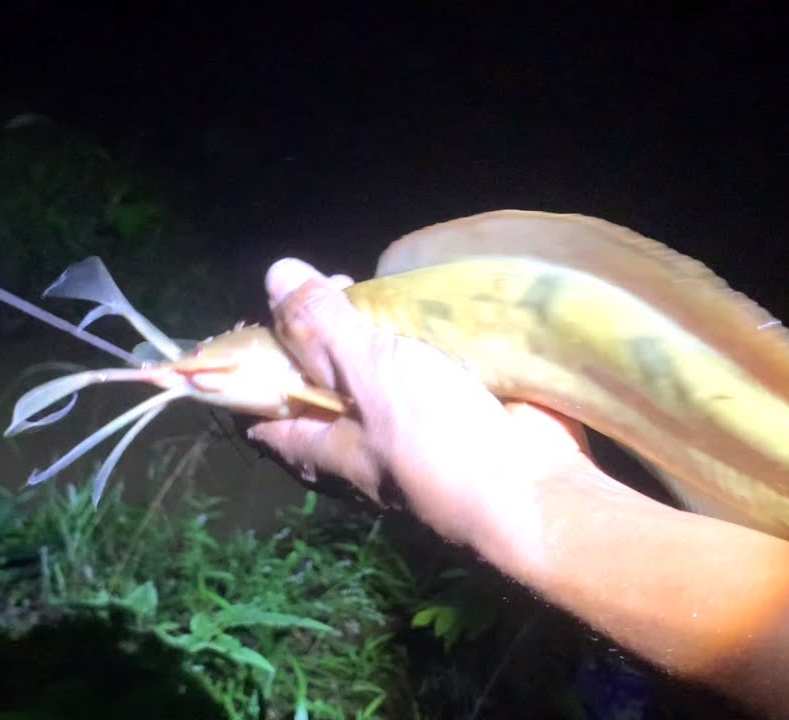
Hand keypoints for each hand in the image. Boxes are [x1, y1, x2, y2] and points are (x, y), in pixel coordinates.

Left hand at [246, 257, 652, 548]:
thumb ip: (323, 326)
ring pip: (382, 373)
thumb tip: (276, 274)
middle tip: (336, 281)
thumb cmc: (436, 440)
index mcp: (324, 445)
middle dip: (326, 333)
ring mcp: (414, 429)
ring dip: (381, 332)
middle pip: (325, 383)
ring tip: (381, 282)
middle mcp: (362, 442)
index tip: (259, 317)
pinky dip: (427, 339)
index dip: (254, 366)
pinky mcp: (460, 413)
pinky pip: (432, 370)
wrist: (534, 490)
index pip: (266, 411)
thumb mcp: (367, 373)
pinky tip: (431, 304)